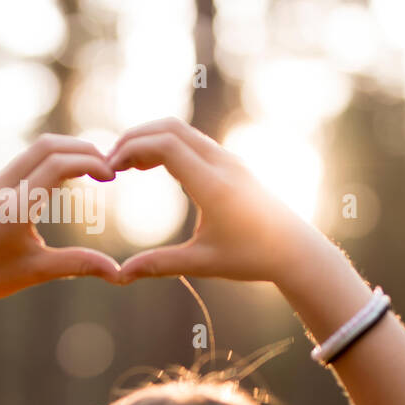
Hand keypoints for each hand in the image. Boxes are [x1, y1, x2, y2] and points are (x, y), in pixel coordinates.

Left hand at [0, 135, 122, 309]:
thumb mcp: (37, 272)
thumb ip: (79, 264)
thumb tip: (118, 274)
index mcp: (14, 208)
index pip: (58, 165)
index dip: (90, 163)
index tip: (112, 176)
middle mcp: (1, 188)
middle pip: (48, 146)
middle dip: (83, 149)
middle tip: (108, 166)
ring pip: (35, 149)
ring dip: (67, 151)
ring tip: (92, 167)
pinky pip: (25, 160)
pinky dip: (50, 158)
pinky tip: (67, 173)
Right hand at [108, 117, 324, 283]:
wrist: (295, 250)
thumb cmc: (251, 258)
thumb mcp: (202, 263)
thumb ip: (159, 265)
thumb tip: (119, 277)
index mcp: (214, 185)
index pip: (166, 146)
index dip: (131, 150)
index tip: (109, 170)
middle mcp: (222, 164)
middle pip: (169, 128)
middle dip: (134, 138)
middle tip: (109, 163)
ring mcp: (228, 160)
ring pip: (180, 130)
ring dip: (149, 139)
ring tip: (124, 165)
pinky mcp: (230, 163)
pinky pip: (191, 140)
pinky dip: (165, 144)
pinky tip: (149, 166)